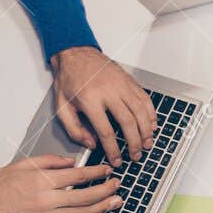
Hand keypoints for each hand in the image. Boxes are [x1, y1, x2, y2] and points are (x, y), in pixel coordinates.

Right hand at [0, 154, 120, 212]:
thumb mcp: (23, 164)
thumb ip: (50, 161)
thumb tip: (73, 162)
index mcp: (42, 181)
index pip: (78, 176)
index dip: (96, 173)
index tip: (107, 171)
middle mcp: (46, 200)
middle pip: (85, 196)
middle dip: (105, 191)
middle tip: (117, 186)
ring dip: (102, 208)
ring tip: (115, 202)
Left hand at [50, 46, 156, 165]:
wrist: (75, 53)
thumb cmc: (69, 79)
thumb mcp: (61, 106)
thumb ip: (73, 128)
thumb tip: (90, 144)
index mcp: (90, 100)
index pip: (106, 131)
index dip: (113, 150)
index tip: (117, 160)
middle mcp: (108, 92)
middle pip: (128, 123)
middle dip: (134, 143)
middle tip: (136, 155)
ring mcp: (121, 85)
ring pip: (140, 111)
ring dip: (146, 131)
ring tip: (147, 144)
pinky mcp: (129, 81)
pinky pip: (144, 99)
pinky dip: (151, 113)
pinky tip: (152, 124)